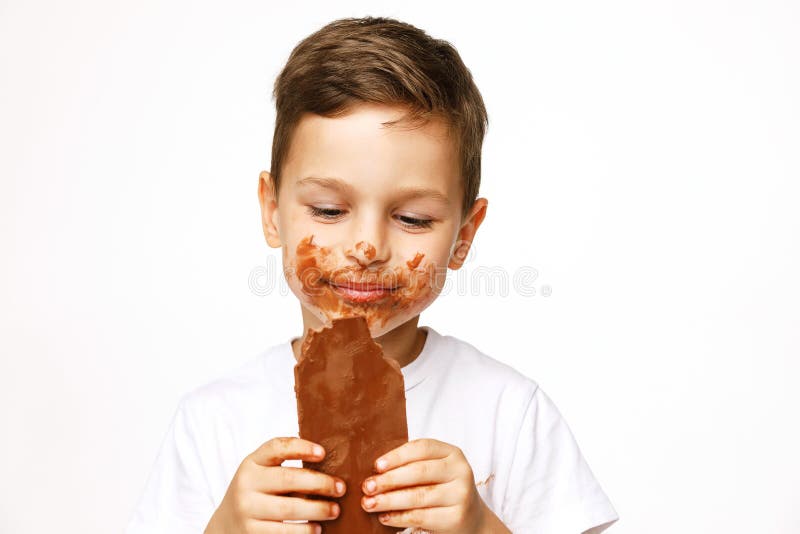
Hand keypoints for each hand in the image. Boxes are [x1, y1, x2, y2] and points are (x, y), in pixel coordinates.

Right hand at [205, 437, 345, 533]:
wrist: (226, 525)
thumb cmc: (256, 494)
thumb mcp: (262, 474)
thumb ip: (286, 468)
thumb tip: (330, 470)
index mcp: (251, 462)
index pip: (276, 447)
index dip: (301, 447)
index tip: (323, 453)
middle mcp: (246, 483)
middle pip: (288, 479)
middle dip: (319, 483)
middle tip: (341, 488)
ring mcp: (247, 509)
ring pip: (289, 508)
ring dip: (317, 509)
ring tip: (335, 510)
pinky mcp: (250, 532)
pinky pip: (282, 532)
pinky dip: (304, 531)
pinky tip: (317, 529)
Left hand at [359, 438, 506, 533]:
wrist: (471, 518)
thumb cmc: (443, 489)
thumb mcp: (435, 470)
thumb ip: (412, 464)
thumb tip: (375, 470)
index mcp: (452, 453)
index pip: (422, 448)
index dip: (397, 456)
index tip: (376, 465)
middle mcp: (460, 471)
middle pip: (419, 472)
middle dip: (389, 480)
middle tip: (367, 487)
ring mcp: (460, 495)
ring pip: (418, 496)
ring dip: (389, 500)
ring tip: (370, 503)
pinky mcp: (456, 517)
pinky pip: (421, 517)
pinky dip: (399, 517)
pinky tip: (385, 517)